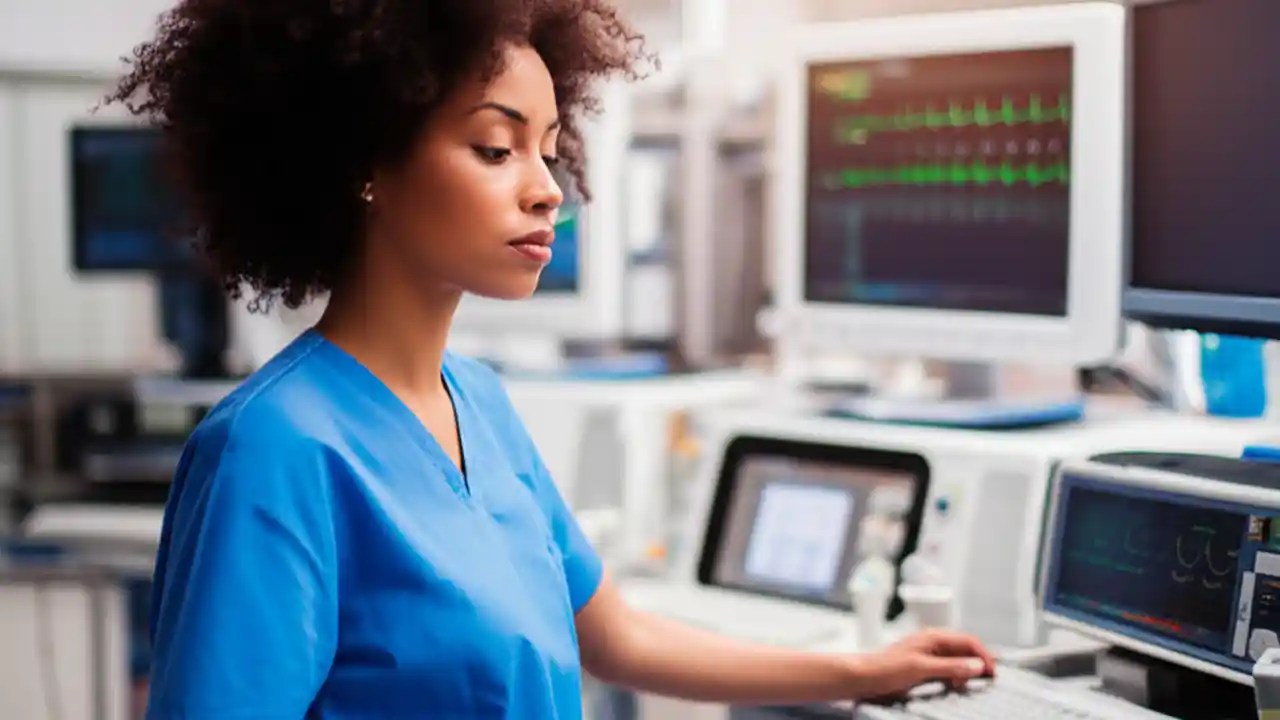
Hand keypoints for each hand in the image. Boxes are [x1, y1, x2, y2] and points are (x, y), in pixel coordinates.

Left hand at [847, 629, 995, 701]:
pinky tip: (954, 686)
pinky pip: (947, 667)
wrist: (863, 676)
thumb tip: (977, 665)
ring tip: (969, 685)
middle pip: (965, 649)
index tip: (992, 673)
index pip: (969, 641)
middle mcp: (933, 642)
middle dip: (978, 662)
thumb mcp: (921, 668)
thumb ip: (950, 666)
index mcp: (934, 637)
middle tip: (987, 681)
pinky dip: (955, 676)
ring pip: (957, 659)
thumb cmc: (887, 669)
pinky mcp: (923, 664)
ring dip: (967, 671)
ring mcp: (928, 653)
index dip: (984, 656)